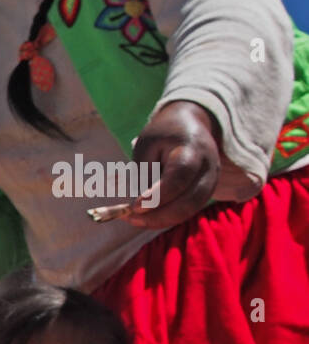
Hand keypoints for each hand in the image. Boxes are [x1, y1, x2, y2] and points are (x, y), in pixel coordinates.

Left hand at [126, 100, 221, 229]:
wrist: (190, 124)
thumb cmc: (163, 134)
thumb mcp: (146, 146)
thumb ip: (145, 173)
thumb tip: (140, 204)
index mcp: (192, 149)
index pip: (178, 177)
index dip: (157, 196)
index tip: (134, 206)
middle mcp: (208, 167)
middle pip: (190, 200)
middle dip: (159, 215)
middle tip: (131, 218)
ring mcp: (212, 181)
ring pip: (190, 210)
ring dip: (162, 220)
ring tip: (135, 220)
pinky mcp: (207, 191)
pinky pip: (189, 210)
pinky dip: (168, 217)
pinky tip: (147, 218)